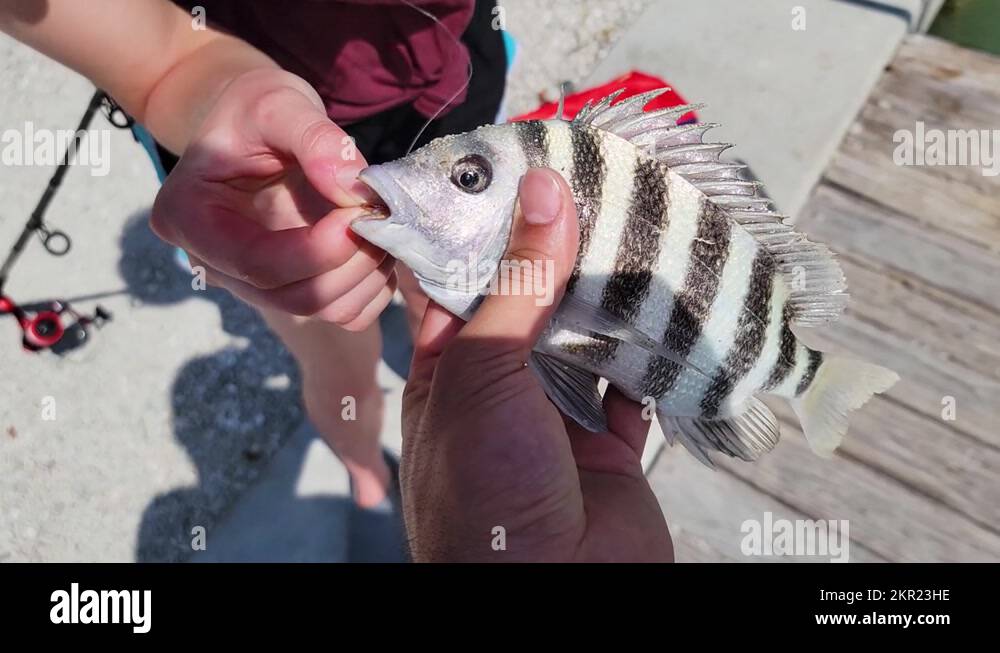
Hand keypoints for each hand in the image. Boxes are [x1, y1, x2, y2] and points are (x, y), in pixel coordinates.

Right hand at [151, 68, 395, 329]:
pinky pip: (345, 311)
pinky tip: (378, 242)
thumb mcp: (277, 102)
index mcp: (189, 218)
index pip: (256, 263)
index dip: (316, 249)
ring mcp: (256, 284)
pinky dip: (374, 285)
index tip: (358, 211)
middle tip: (380, 214)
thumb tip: (354, 185)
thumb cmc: (254, 108)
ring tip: (382, 221)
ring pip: (325, 310)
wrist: (255, 124)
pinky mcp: (292, 289)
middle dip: (351, 261)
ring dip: (369, 273)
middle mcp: (217, 264)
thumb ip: (314, 137)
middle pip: (295, 296)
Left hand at [400, 168, 673, 561]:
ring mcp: (555, 420)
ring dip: (610, 297)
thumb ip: (517, 285)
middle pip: (531, 304)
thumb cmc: (486, 488)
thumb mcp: (483, 374)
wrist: (552, 599)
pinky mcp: (611, 447)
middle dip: (561, 254)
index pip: (461, 281)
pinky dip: (651, 352)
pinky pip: (632, 385)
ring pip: (585, 339)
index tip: (521, 167)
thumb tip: (542, 192)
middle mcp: (498, 391)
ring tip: (639, 228)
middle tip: (597, 183)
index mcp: (444, 371)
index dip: (488, 226)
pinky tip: (671, 305)